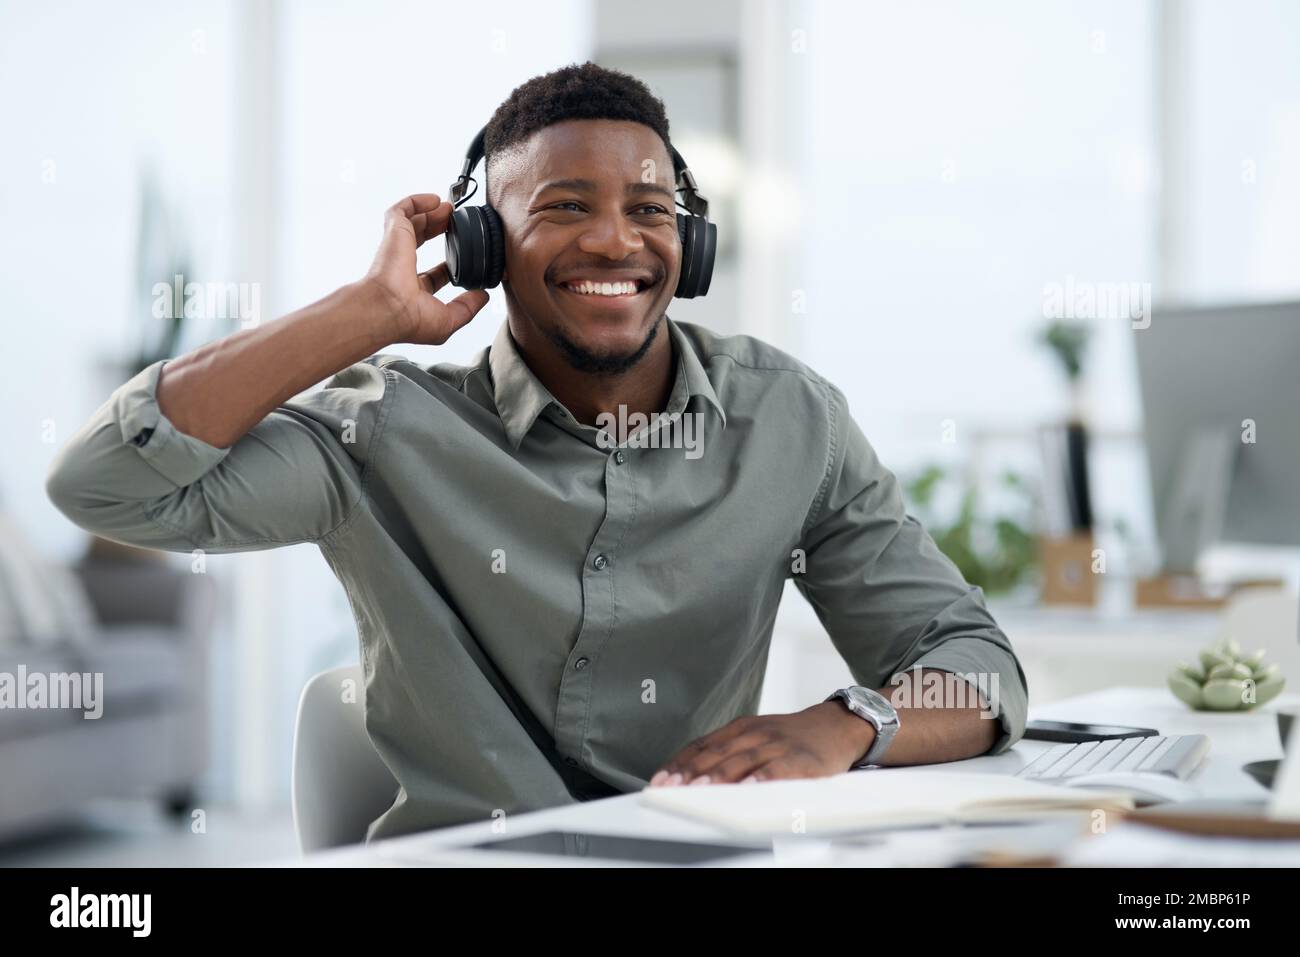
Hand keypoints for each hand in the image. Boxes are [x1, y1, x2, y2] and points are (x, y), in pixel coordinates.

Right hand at [363, 193, 490, 344]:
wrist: (387, 308)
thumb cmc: (409, 320)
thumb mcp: (448, 320)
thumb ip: (468, 307)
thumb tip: (483, 296)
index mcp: (414, 290)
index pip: (433, 275)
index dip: (449, 265)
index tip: (464, 257)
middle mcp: (403, 268)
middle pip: (422, 243)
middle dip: (439, 230)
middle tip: (455, 222)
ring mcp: (397, 249)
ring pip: (413, 223)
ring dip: (431, 213)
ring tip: (449, 207)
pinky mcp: (394, 232)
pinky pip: (402, 209)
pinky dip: (417, 201)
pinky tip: (434, 200)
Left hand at [647, 702, 875, 786]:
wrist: (835, 726)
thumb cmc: (790, 738)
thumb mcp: (756, 736)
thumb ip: (727, 753)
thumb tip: (690, 777)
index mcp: (740, 729)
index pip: (702, 745)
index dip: (679, 763)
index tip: (660, 781)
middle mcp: (755, 733)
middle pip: (717, 753)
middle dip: (691, 772)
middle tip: (671, 787)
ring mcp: (777, 744)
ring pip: (743, 760)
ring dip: (719, 776)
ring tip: (699, 790)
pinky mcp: (800, 759)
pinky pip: (778, 769)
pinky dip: (762, 778)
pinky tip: (749, 788)